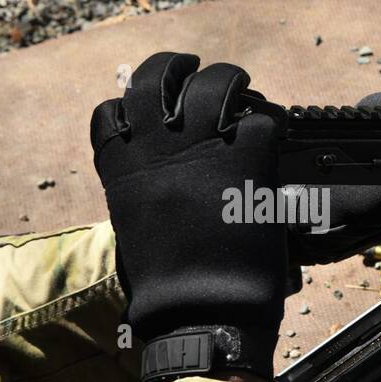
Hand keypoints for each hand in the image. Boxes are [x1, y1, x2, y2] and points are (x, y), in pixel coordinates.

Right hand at [91, 52, 286, 379]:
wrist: (200, 314)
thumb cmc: (166, 286)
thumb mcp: (138, 227)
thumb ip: (146, 187)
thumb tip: (164, 174)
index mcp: (122, 166)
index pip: (111, 111)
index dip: (132, 104)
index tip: (151, 108)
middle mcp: (156, 145)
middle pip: (156, 77)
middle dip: (174, 68)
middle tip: (195, 72)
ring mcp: (202, 146)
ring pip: (214, 82)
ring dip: (228, 81)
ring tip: (241, 89)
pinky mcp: (248, 158)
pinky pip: (260, 122)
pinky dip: (266, 126)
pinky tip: (269, 140)